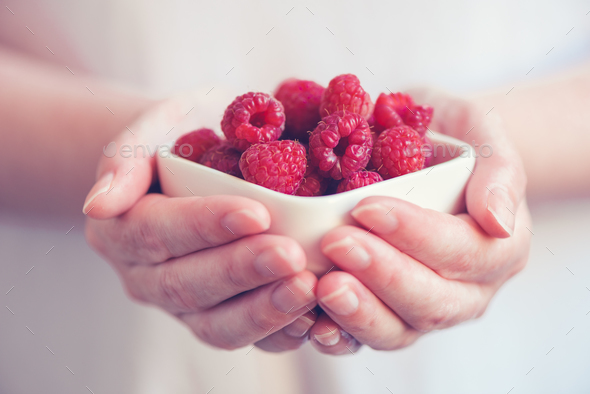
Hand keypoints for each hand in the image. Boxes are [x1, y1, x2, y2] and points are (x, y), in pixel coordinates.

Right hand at [84, 95, 317, 351]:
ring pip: (214, 324)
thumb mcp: (151, 128)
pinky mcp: (215, 319)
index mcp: (123, 228)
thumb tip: (98, 204)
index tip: (256, 213)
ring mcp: (181, 305)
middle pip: (187, 284)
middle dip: (241, 271)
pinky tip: (314, 319)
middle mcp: (146, 275)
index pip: (159, 231)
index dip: (205, 226)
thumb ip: (124, 160)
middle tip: (290, 255)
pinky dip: (278, 334)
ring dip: (263, 310)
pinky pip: (244, 338)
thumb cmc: (177, 139)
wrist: (188, 167)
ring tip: (307, 288)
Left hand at [308, 89, 531, 353]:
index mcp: (499, 248)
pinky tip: (311, 324)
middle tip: (336, 243)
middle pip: (431, 301)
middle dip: (382, 274)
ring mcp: (426, 309)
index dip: (415, 234)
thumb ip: (499, 172)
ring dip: (359, 313)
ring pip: (398, 330)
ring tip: (322, 286)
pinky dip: (339, 336)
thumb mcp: (482, 133)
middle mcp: (467, 291)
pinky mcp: (389, 317)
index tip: (366, 207)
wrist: (426, 155)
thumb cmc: (452, 140)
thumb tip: (499, 222)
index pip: (462, 251)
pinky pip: (365, 340)